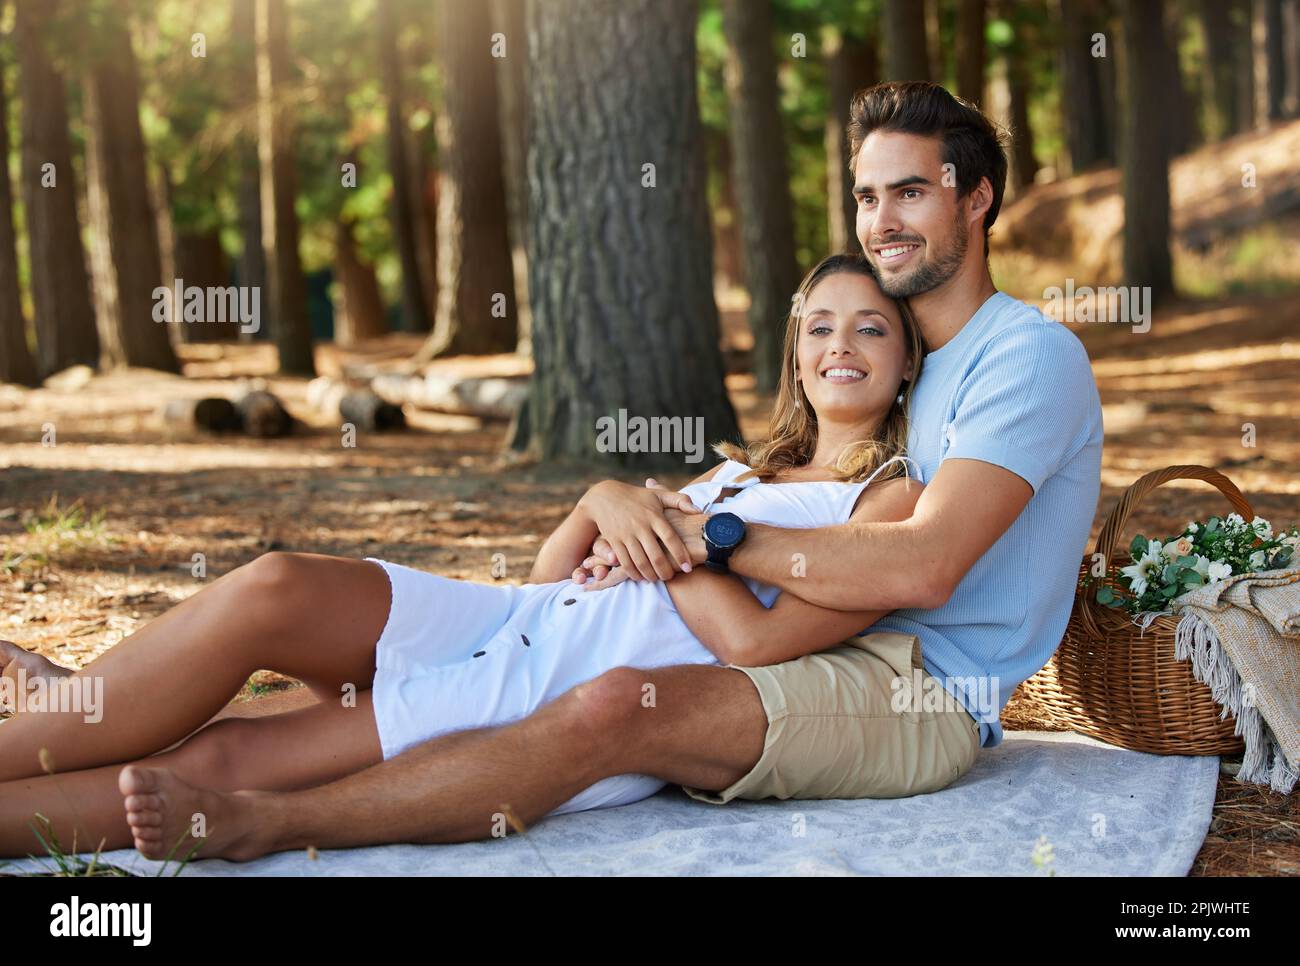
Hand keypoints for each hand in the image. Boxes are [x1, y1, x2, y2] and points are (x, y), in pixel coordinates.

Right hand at [575, 477, 703, 583]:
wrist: (605, 497)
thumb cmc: (637, 497)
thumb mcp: (658, 494)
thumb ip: (680, 500)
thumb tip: (698, 511)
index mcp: (654, 516)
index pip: (671, 538)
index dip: (681, 555)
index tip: (688, 568)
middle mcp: (641, 526)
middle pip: (656, 555)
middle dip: (665, 571)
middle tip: (672, 577)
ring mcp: (626, 535)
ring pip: (641, 562)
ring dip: (651, 575)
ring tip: (658, 579)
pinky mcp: (615, 541)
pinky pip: (625, 563)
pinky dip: (634, 573)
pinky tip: (641, 577)